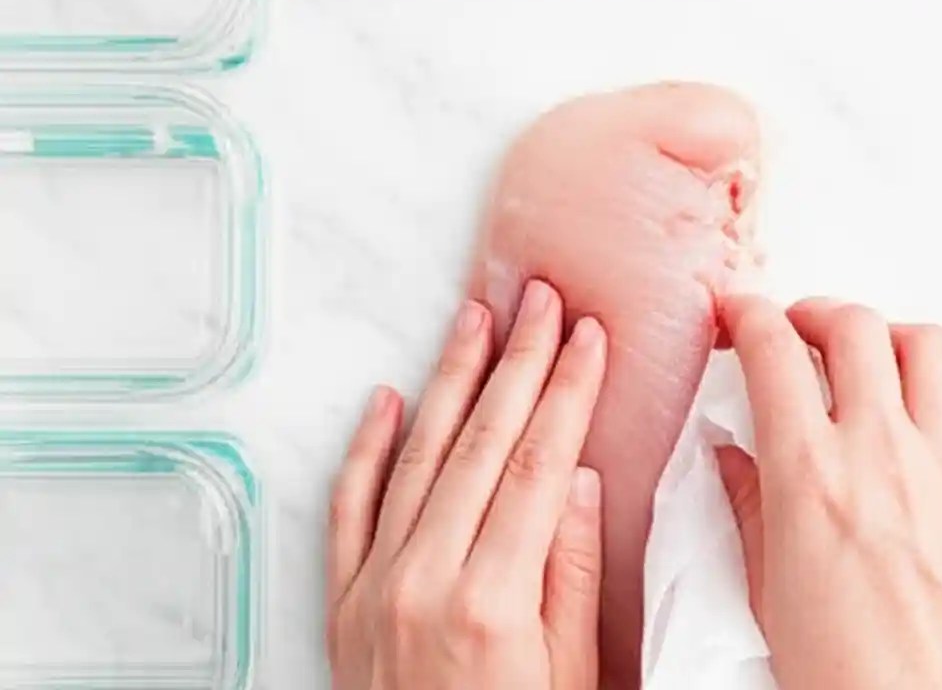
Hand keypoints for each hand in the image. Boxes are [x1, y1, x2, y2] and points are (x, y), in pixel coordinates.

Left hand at [327, 280, 606, 689]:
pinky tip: (389, 399)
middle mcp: (425, 579)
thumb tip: (580, 481)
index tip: (588, 338)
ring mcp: (375, 585)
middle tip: (538, 299)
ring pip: (416, 457)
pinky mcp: (342, 600)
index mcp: (494, 598)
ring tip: (475, 320)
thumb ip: (573, 574)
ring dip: (452, 381)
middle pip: (482, 443)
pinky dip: (367, 449)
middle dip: (517, 361)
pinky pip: (349, 507)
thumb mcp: (571, 675)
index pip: (542, 464)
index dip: (568, 391)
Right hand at [715, 296, 941, 689]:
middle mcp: (879, 451)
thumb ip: (748, 504)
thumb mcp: (764, 587)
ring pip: (926, 343)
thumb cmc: (844, 671)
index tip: (736, 314)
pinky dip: (935, 389)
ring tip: (860, 357)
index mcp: (808, 474)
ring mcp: (941, 463)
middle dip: (813, 311)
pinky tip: (911, 416)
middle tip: (793, 329)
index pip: (773, 351)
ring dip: (885, 334)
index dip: (747, 316)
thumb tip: (733, 457)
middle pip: (853, 325)